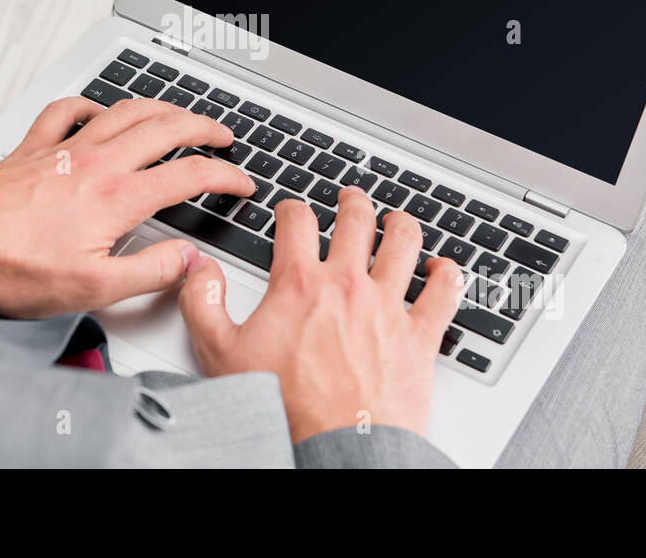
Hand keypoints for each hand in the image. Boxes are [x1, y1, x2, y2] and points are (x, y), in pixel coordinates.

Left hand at [0, 97, 254, 317]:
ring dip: (161, 107)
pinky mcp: (32, 148)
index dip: (225, 177)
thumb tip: (186, 260)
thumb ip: (148, 272)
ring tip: (180, 115)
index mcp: (116, 198)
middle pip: (166, 126)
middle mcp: (95, 163)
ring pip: (125, 109)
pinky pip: (68, 109)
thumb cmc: (6, 267)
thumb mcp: (90, 290)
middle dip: (204, 125)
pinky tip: (98, 111)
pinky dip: (92, 105)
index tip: (240, 184)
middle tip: (224, 135)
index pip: (188, 174)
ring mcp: (63, 149)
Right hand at [179, 187, 464, 442]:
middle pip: (356, 219)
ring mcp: (388, 307)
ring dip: (400, 224)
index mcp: (300, 284)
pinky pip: (445, 291)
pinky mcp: (420, 335)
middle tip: (350, 199)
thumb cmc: (284, 407)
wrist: (336, 447)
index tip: (290, 212)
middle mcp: (347, 285)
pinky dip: (446, 273)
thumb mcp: (220, 353)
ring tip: (395, 221)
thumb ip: (203, 302)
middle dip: (352, 201)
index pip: (297, 221)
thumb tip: (199, 270)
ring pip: (404, 243)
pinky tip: (440, 268)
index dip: (291, 208)